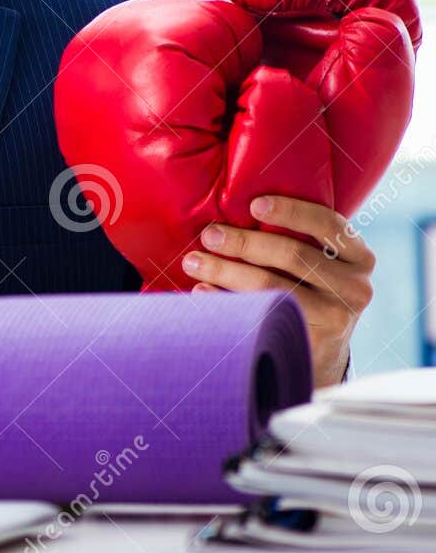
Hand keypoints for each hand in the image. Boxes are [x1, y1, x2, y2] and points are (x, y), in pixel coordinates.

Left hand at [181, 195, 373, 387]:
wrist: (323, 348)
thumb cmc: (309, 289)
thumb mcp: (319, 262)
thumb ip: (298, 238)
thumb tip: (232, 208)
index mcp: (358, 255)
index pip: (328, 224)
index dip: (291, 211)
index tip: (253, 204)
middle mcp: (356, 285)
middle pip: (292, 255)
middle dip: (243, 243)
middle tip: (208, 235)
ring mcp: (338, 315)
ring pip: (272, 286)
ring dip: (226, 271)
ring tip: (193, 262)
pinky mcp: (314, 341)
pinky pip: (262, 313)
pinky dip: (226, 299)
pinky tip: (202, 291)